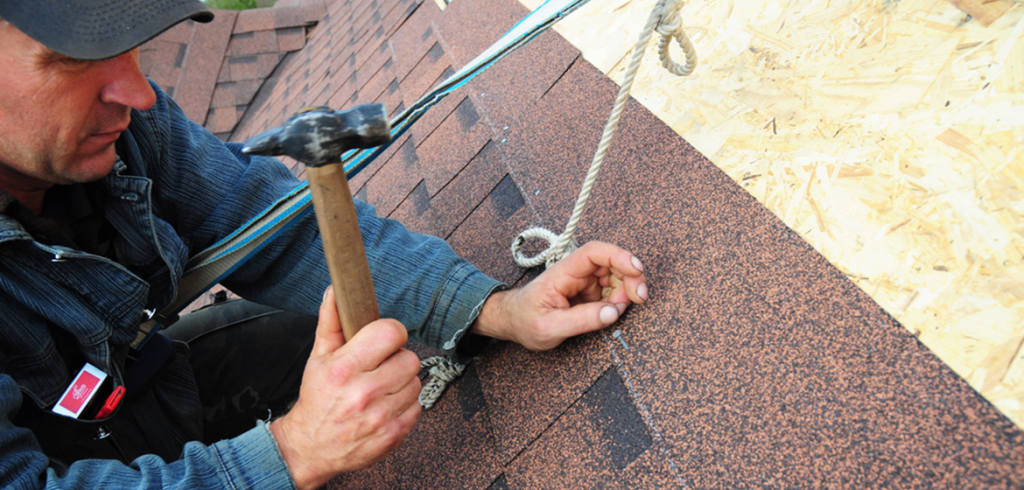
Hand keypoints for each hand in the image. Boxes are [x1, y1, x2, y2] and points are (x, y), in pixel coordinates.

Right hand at [269, 287, 421, 489]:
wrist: (310, 447)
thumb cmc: (317, 398)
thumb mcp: (318, 358)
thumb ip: (331, 322)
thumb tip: (335, 291)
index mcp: (345, 369)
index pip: (391, 334)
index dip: (391, 333)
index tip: (383, 341)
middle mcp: (364, 392)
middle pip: (409, 358)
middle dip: (396, 360)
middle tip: (380, 367)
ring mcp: (381, 417)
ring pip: (415, 383)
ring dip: (402, 383)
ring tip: (381, 388)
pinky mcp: (393, 435)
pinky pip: (417, 407)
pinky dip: (404, 405)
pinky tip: (385, 406)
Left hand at [472, 241, 647, 350]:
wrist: (513, 322)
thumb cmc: (525, 321)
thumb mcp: (548, 327)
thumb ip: (580, 320)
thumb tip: (613, 313)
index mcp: (563, 273)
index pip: (593, 253)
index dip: (618, 256)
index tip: (636, 269)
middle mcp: (575, 272)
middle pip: (611, 263)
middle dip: (631, 277)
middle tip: (640, 298)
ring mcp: (583, 282)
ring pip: (615, 276)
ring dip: (626, 290)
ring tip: (618, 311)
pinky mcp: (588, 293)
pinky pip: (611, 291)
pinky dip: (619, 300)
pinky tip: (612, 313)